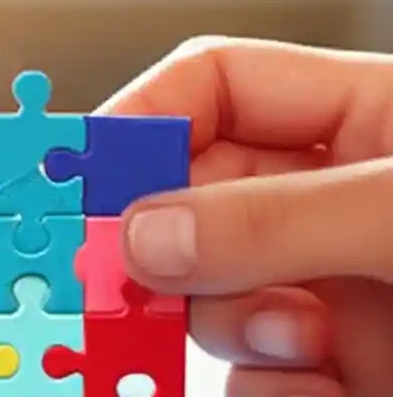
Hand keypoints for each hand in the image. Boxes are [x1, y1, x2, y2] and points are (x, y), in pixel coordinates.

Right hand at [107, 37, 392, 396]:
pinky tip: (324, 388)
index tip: (87, 176)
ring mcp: (332, 285)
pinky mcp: (336, 363)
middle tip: (132, 276)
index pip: (215, 85)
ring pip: (208, 292)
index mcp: (365, 118)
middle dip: (166, 243)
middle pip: (190, 198)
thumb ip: (276, 218)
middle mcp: (332, 200)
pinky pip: (250, 374)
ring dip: (231, 326)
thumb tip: (149, 235)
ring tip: (297, 344)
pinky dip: (268, 390)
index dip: (144, 119)